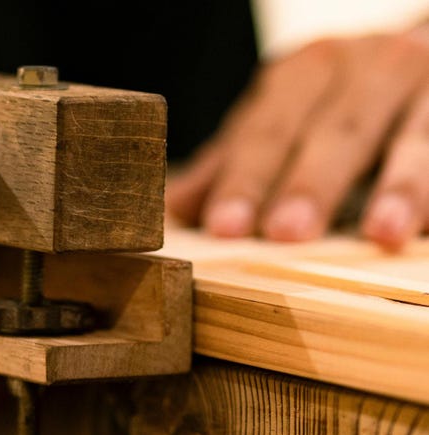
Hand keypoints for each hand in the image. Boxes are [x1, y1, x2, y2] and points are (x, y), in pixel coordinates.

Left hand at [167, 22, 428, 250]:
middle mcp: (368, 68)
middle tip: (287, 233)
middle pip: (335, 130)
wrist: (423, 57)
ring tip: (382, 233)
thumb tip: (173, 210)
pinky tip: (425, 228)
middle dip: (310, 183)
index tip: (225, 227)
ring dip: (399, 184)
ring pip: (414, 134)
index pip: (268, 131)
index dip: (246, 179)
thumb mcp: (283, 123)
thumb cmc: (340, 103)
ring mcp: (426, 85)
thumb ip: (234, 164)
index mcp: (308, 74)